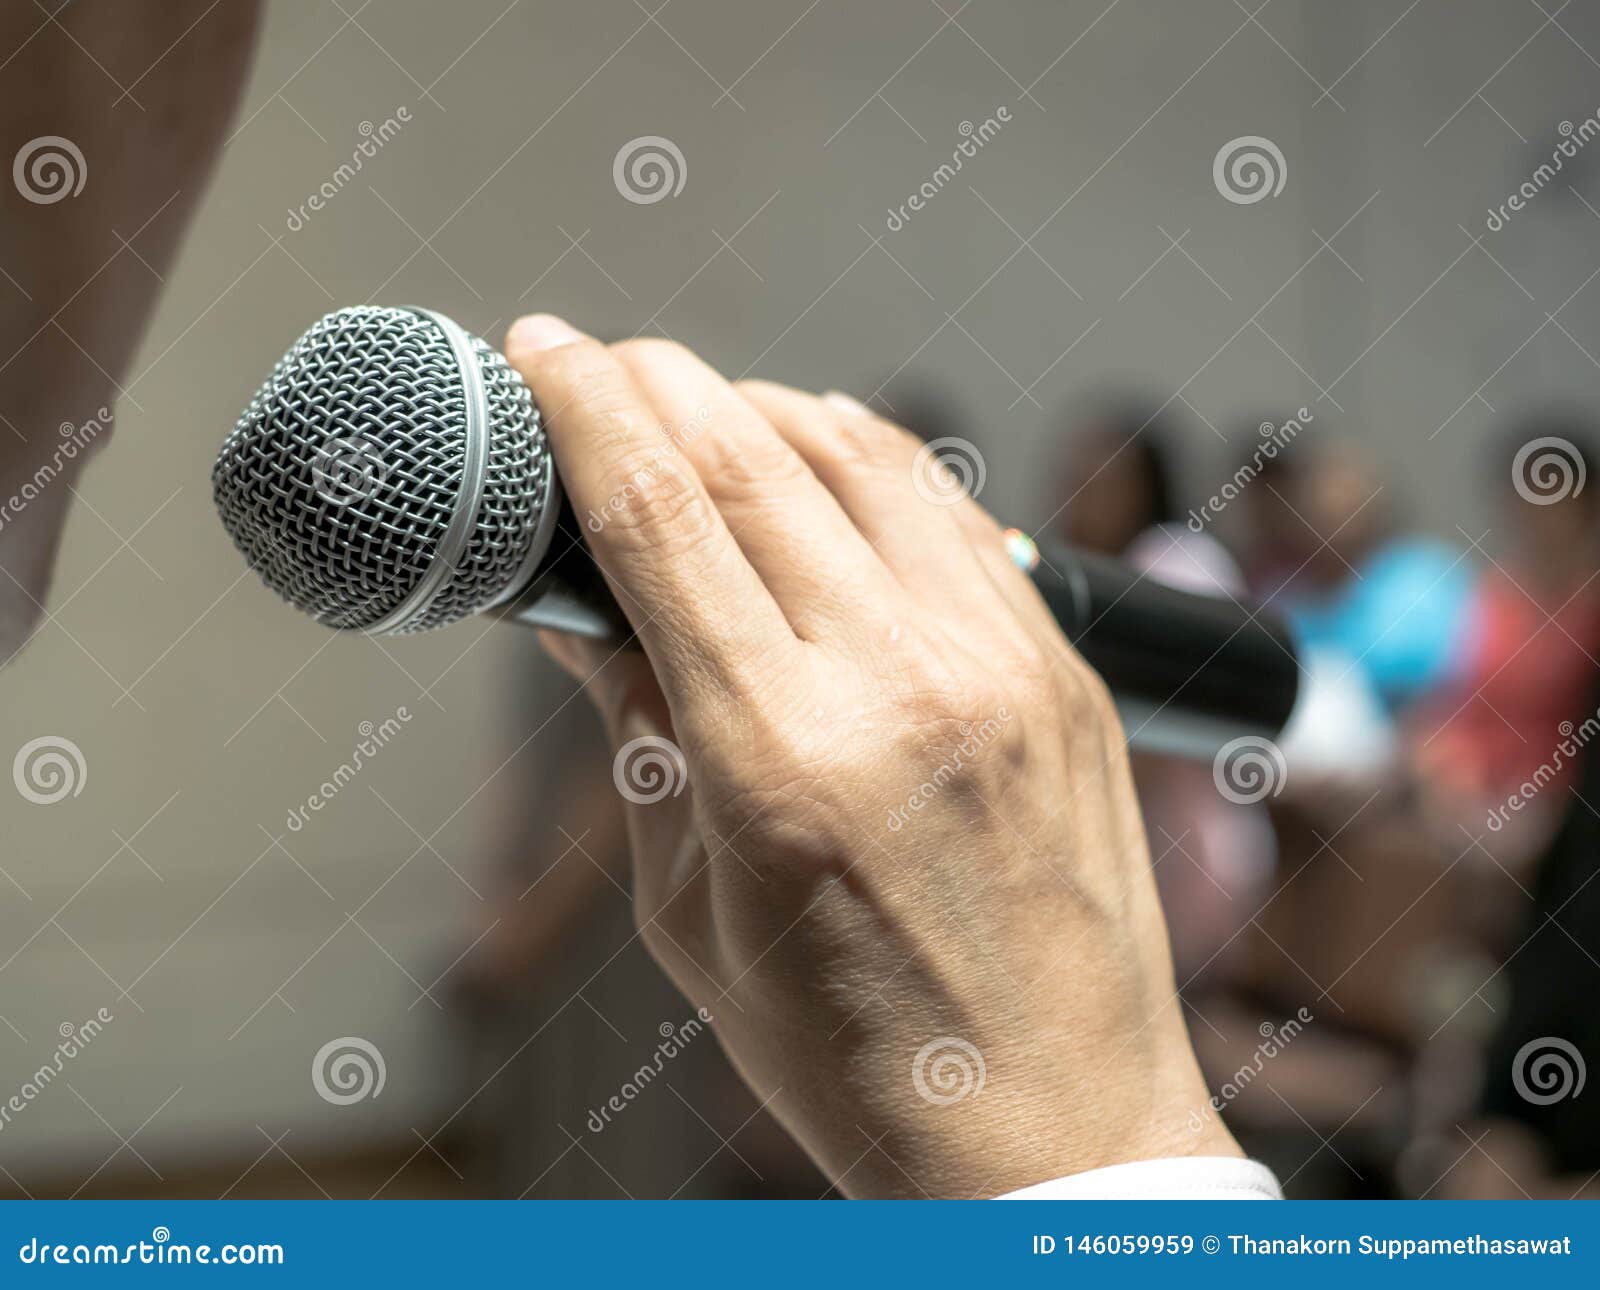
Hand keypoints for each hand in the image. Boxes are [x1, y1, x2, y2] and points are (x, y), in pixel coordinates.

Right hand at [504, 315, 1238, 1197]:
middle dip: (655, 383)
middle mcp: (905, 686)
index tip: (538, 352)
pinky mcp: (1059, 667)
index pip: (660, 520)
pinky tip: (820, 455)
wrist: (1054, 1129)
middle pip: (753, 458)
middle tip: (598, 365)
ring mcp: (1002, 664)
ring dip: (759, 404)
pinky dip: (868, 456)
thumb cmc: (859, 1055)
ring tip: (697, 410)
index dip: (583, 412)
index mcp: (784, 763)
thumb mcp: (694, 914)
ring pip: (861, 455)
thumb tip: (582, 614)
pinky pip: (952, 511)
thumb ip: (638, 738)